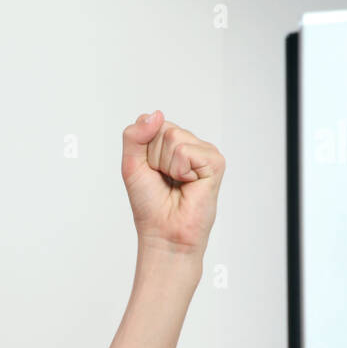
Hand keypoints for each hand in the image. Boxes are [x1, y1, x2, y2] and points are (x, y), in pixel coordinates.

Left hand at [120, 110, 225, 258]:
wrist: (163, 232)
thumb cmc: (149, 203)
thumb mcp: (131, 164)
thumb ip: (135, 135)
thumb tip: (156, 114)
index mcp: (171, 142)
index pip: (151, 123)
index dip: (142, 151)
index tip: (150, 172)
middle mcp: (190, 143)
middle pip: (162, 129)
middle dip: (153, 158)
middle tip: (164, 180)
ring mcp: (205, 152)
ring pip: (173, 138)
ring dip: (166, 165)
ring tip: (176, 183)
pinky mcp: (215, 162)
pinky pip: (186, 151)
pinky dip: (180, 171)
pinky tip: (188, 185)